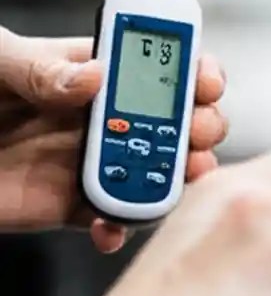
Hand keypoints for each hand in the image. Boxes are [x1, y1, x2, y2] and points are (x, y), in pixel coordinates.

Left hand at [0, 28, 227, 251]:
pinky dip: (124, 228)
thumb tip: (94, 79)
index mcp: (87, 74)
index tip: (205, 81)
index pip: (156, 67)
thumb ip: (40, 68)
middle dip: (200, 128)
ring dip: (178, 178)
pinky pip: (116, 219)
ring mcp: (91, 164)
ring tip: (171, 179)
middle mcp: (99, 119)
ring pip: (161, 172)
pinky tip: (110, 227)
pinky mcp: (73, 207)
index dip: (193, 71)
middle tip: (194, 136)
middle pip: (177, 122)